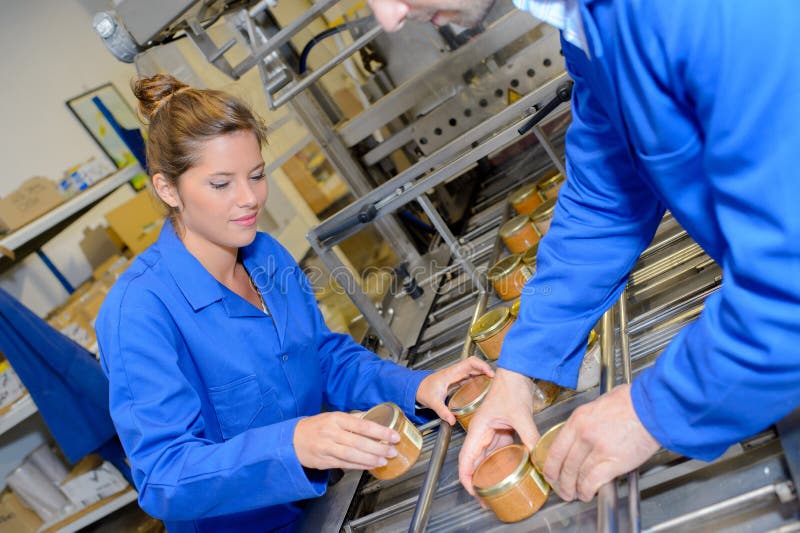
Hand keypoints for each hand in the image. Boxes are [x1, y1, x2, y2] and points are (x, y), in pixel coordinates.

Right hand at [293, 412, 399, 470]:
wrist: (292, 440)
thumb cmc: (316, 426)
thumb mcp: (333, 416)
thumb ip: (353, 419)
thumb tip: (373, 418)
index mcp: (336, 419)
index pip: (363, 425)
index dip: (380, 431)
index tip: (394, 436)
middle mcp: (331, 433)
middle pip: (359, 442)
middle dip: (378, 448)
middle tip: (392, 451)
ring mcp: (327, 448)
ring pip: (352, 455)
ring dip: (370, 459)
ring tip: (383, 460)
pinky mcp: (324, 461)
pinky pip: (345, 464)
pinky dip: (359, 466)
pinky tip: (369, 465)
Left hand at [416, 356, 493, 424]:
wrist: (417, 387)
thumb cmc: (423, 390)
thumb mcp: (433, 402)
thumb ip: (442, 411)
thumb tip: (452, 420)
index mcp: (451, 373)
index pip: (470, 363)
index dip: (482, 365)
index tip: (490, 373)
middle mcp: (455, 372)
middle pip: (475, 365)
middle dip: (486, 370)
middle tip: (495, 380)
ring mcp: (457, 375)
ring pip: (474, 370)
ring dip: (484, 374)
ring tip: (492, 383)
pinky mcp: (457, 380)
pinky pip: (471, 376)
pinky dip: (479, 378)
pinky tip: (483, 386)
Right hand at [458, 368, 538, 495]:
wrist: (518, 369)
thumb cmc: (510, 385)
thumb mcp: (520, 414)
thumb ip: (529, 436)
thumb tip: (538, 457)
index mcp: (478, 429)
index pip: (465, 460)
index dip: (467, 479)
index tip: (474, 493)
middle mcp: (482, 432)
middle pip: (475, 462)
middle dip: (479, 482)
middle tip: (488, 499)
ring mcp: (493, 431)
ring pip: (488, 457)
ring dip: (491, 473)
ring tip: (499, 489)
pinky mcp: (504, 429)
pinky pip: (501, 450)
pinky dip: (504, 462)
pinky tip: (513, 470)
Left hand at [543, 384, 659, 501]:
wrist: (651, 407)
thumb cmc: (631, 402)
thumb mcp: (599, 403)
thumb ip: (587, 420)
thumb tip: (580, 431)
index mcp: (578, 419)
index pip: (556, 448)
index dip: (550, 465)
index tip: (549, 472)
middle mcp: (584, 435)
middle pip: (566, 464)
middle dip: (561, 481)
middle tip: (562, 489)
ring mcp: (597, 449)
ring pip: (578, 475)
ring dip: (574, 488)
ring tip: (574, 494)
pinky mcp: (613, 462)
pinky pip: (593, 480)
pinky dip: (588, 490)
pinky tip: (587, 494)